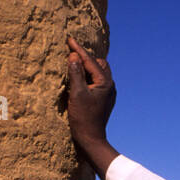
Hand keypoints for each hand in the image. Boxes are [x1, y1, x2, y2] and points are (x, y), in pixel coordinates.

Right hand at [66, 35, 116, 149]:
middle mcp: (110, 85)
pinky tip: (80, 78)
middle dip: (85, 56)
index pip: (89, 60)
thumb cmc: (83, 119)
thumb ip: (75, 74)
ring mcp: (108, 93)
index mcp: (105, 82)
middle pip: (98, 63)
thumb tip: (73, 56)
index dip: (78, 49)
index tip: (69, 39)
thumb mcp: (76, 94)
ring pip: (99, 72)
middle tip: (70, 51)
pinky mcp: (104, 99)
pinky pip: (97, 81)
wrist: (91, 140)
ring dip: (87, 66)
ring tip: (74, 63)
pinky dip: (88, 76)